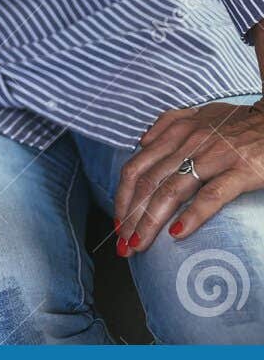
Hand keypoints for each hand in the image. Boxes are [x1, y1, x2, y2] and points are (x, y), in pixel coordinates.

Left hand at [115, 100, 263, 252]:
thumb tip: (142, 141)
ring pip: (172, 191)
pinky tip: (178, 233)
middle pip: (148, 184)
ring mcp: (214, 157)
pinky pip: (211, 195)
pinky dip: (192, 215)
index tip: (117, 222)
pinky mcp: (241, 170)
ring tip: (139, 245)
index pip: (135, 168)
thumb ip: (168, 124)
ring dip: (151, 221)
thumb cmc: (238, 121)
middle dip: (131, 217)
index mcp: (175, 133)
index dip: (122, 197)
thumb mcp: (199, 114)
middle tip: (123, 244)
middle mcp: (188, 144)